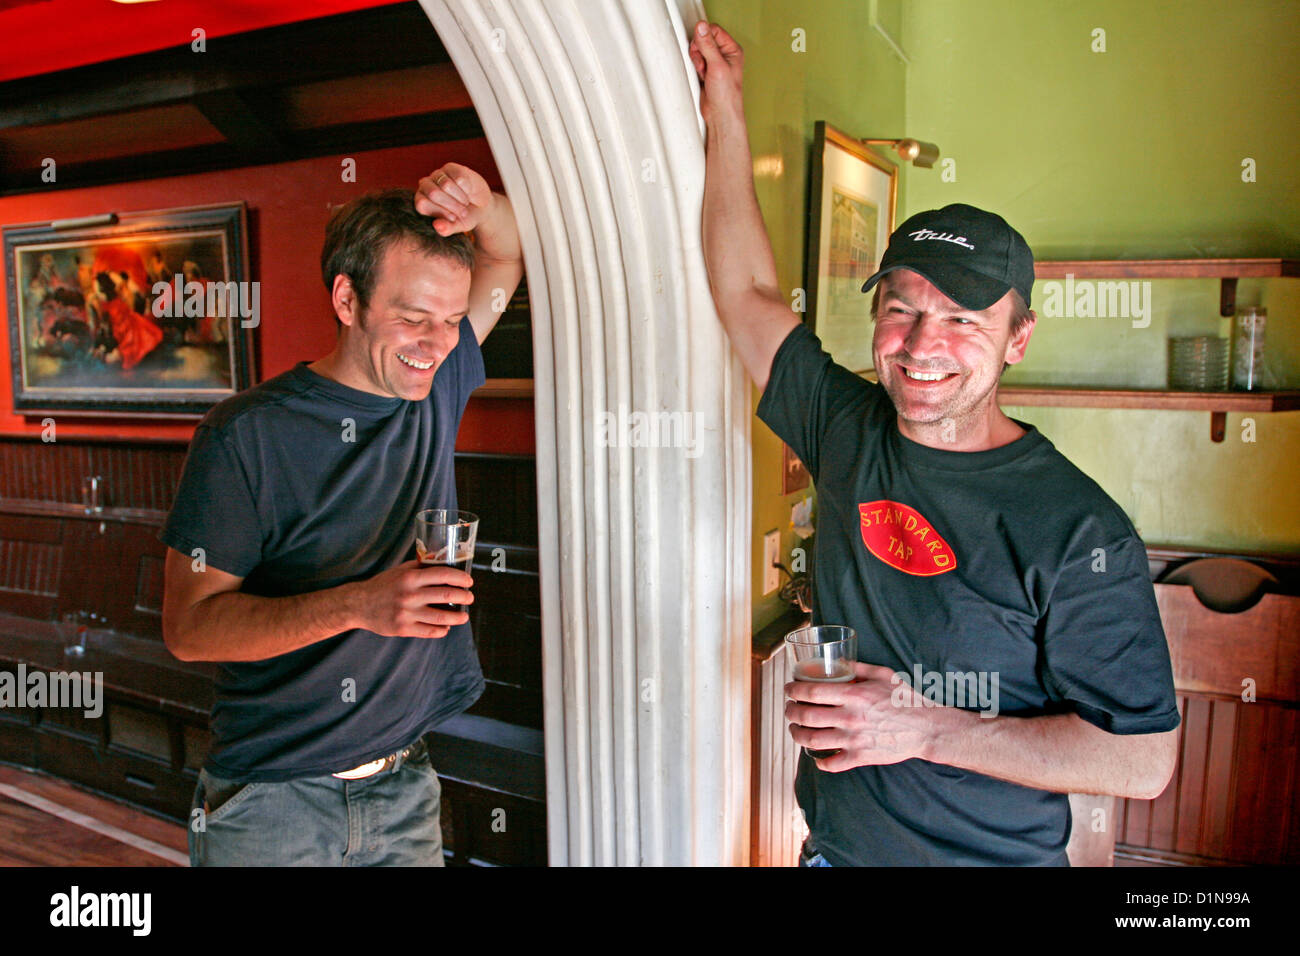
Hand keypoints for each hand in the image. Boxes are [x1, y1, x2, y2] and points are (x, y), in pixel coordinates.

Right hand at [348, 559, 473, 638]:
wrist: (359, 604)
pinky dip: (442, 630)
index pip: (442, 574)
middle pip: (446, 595)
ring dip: (458, 617)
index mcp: (410, 578)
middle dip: (464, 597)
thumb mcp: (400, 571)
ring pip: (441, 617)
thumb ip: (421, 567)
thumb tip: (443, 561)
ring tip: (464, 616)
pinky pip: (429, 631)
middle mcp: (410, 595)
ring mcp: (407, 613)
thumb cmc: (383, 585)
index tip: (469, 582)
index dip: (460, 578)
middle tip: (470, 598)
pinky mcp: (403, 629)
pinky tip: (446, 627)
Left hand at [414, 163, 496, 237]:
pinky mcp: (450, 168)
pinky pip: (458, 177)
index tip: (454, 218)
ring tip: (465, 203)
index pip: (422, 204)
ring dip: (461, 198)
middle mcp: (425, 186)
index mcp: (421, 202)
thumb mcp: (457, 226)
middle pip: (434, 193)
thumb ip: (446, 229)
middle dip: (452, 206)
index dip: (440, 211)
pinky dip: (467, 188)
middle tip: (463, 213)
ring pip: (446, 185)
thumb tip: (437, 226)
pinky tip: (468, 191)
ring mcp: (437, 175)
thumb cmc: (465, 218)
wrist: (481, 206)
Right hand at [688, 21, 744, 124]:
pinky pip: (695, 61)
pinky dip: (695, 68)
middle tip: (703, 64)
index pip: (714, 31)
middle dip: (699, 51)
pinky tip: (701, 76)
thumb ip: (708, 45)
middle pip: (704, 40)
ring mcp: (715, 62)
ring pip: (698, 50)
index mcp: (732, 49)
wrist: (720, 114)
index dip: (704, 37)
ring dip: (697, 61)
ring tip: (703, 72)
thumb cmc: (726, 95)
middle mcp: (724, 54)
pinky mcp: (706, 70)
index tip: (701, 48)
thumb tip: (701, 27)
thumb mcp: (717, 66)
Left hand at [784, 662, 941, 771]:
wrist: (926, 727)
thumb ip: (858, 667)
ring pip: (812, 740)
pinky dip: (819, 762)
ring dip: (797, 734)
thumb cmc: (905, 698)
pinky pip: (832, 764)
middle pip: (806, 716)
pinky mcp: (860, 757)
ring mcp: (854, 740)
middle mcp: (850, 717)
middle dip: (790, 712)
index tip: (788, 690)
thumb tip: (838, 662)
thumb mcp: (883, 674)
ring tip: (795, 729)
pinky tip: (817, 756)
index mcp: (854, 695)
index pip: (812, 691)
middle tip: (788, 709)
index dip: (794, 690)